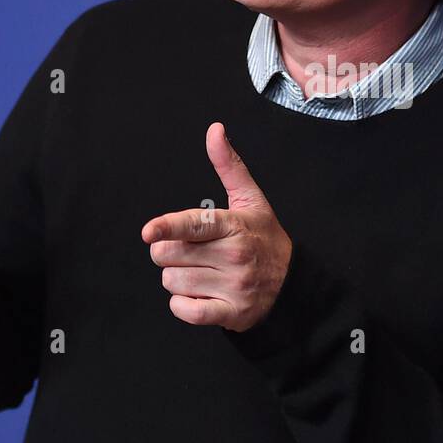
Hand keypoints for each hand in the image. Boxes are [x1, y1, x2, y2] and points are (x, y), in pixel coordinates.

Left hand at [142, 122, 291, 331]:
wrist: (293, 285)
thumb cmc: (264, 238)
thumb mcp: (251, 200)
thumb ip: (228, 165)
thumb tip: (214, 130)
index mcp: (235, 225)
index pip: (195, 224)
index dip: (168, 227)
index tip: (148, 232)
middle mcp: (235, 255)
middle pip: (171, 255)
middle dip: (168, 252)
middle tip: (187, 250)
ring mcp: (234, 286)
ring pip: (173, 282)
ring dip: (177, 278)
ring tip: (199, 272)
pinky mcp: (232, 313)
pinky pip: (187, 311)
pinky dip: (182, 305)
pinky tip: (197, 295)